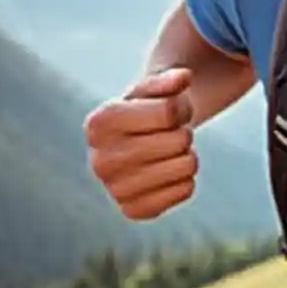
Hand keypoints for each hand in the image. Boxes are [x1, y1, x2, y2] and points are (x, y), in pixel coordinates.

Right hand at [85, 67, 198, 219]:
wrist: (135, 145)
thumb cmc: (147, 111)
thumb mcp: (154, 89)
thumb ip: (170, 78)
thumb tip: (184, 77)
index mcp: (99, 123)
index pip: (169, 113)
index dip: (180, 108)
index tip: (167, 113)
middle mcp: (99, 160)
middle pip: (179, 141)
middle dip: (183, 133)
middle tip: (167, 135)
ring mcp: (114, 189)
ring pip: (187, 166)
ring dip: (187, 156)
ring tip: (167, 153)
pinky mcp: (133, 210)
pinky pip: (186, 190)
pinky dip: (185, 180)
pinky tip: (166, 174)